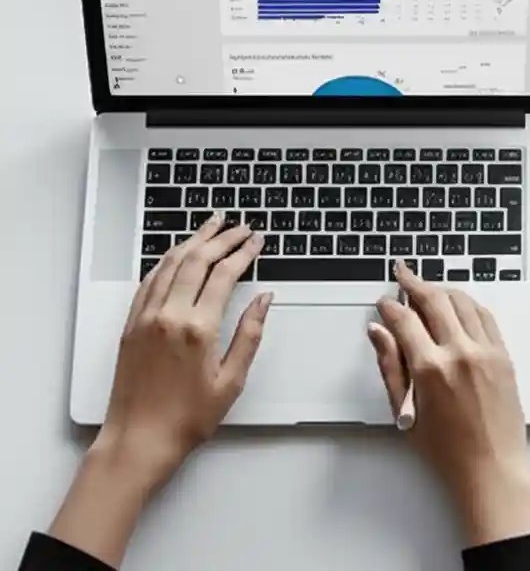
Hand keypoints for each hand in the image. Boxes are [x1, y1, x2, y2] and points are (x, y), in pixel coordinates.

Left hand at [96, 213, 270, 479]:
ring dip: (192, 241)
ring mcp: (145, 318)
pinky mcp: (131, 325)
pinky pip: (149, 281)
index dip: (243, 253)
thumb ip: (250, 334)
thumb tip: (263, 300)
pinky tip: (177, 255)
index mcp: (198, 328)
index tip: (257, 241)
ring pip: (170, 264)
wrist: (139, 438)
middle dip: (221, 238)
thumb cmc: (187, 418)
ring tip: (210, 226)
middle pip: (196, 260)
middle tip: (239, 226)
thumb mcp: (232, 380)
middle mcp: (168, 316)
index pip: (224, 275)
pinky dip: (166, 262)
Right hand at [369, 261, 529, 546]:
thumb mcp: (405, 411)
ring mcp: (486, 352)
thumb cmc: (446, 450)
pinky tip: (458, 303)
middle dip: (414, 282)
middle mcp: (460, 353)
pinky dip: (469, 304)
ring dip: (443, 289)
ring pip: (463, 302)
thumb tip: (377, 332)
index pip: (405, 320)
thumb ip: (390, 366)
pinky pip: (486, 318)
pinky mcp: (504, 356)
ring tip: (428, 287)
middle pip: (435, 301)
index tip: (382, 302)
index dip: (390, 306)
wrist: (492, 467)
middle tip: (402, 272)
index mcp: (430, 369)